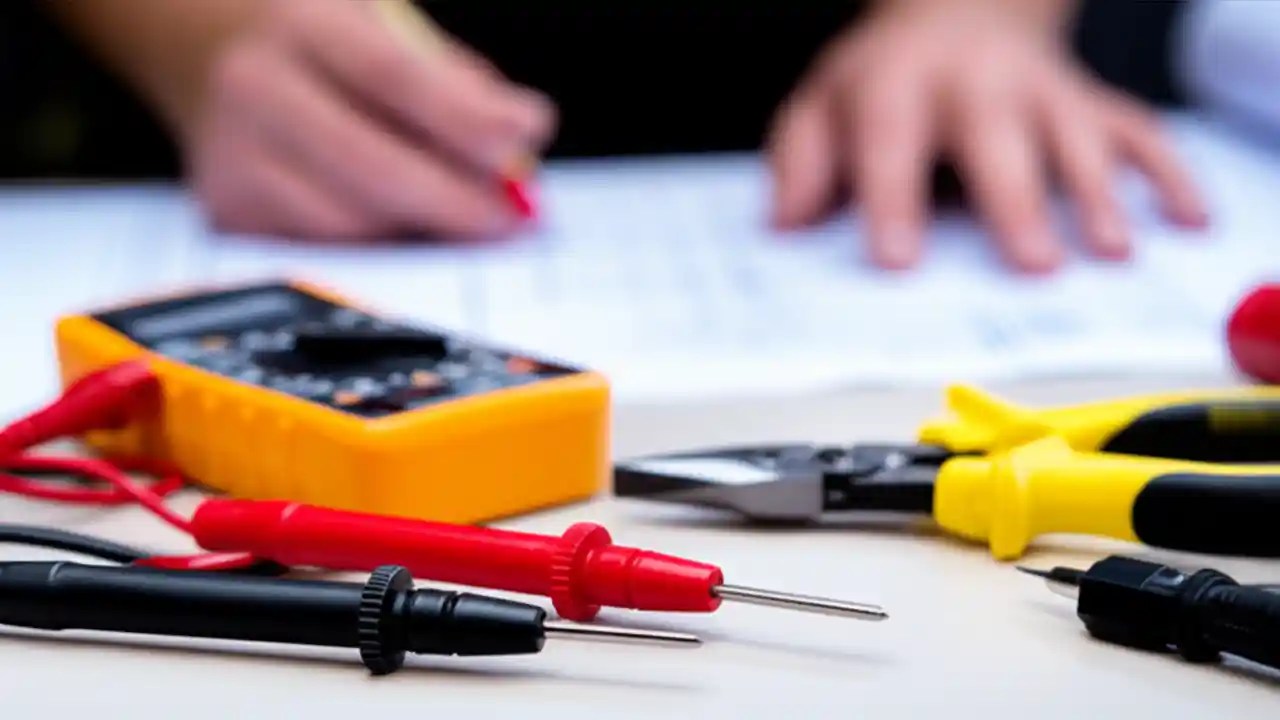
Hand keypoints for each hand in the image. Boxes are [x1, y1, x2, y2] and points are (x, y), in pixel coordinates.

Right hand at [185, 0, 554, 238]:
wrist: (206, 52)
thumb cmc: (324, 47)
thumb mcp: (386, 29)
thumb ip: (456, 82)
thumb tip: (523, 136)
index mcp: (303, 28)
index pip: (393, 77)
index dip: (466, 119)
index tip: (524, 143)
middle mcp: (256, 89)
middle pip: (372, 167)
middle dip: (457, 203)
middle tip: (513, 219)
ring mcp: (234, 159)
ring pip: (352, 224)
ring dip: (424, 232)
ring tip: (467, 221)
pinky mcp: (229, 215)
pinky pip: (328, 249)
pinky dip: (382, 246)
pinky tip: (406, 229)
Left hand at [767, 0, 1206, 272]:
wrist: (958, 13)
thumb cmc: (884, 82)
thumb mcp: (823, 106)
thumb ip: (803, 162)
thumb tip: (785, 225)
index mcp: (898, 86)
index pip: (891, 143)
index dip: (893, 201)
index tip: (896, 261)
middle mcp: (975, 82)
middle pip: (996, 139)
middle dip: (1015, 201)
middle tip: (1032, 265)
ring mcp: (1041, 89)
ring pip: (1075, 135)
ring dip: (1097, 192)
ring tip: (1111, 251)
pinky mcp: (1088, 99)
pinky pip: (1137, 131)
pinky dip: (1168, 174)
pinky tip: (1186, 220)